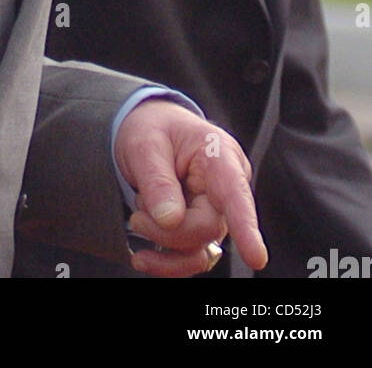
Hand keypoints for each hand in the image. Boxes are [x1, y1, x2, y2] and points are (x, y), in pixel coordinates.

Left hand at [114, 99, 267, 277]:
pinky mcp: (204, 231)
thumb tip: (171, 221)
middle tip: (136, 215)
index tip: (256, 258)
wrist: (149, 129)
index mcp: (219, 155)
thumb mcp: (144, 144)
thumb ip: (157, 179)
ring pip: (200, 250)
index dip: (245, 226)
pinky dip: (166, 262)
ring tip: (137, 221)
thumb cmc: (152, 130)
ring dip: (163, 245)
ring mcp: (218, 212)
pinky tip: (144, 258)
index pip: (234, 194)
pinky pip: (192, 258)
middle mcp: (226, 187)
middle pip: (207, 228)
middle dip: (166, 230)